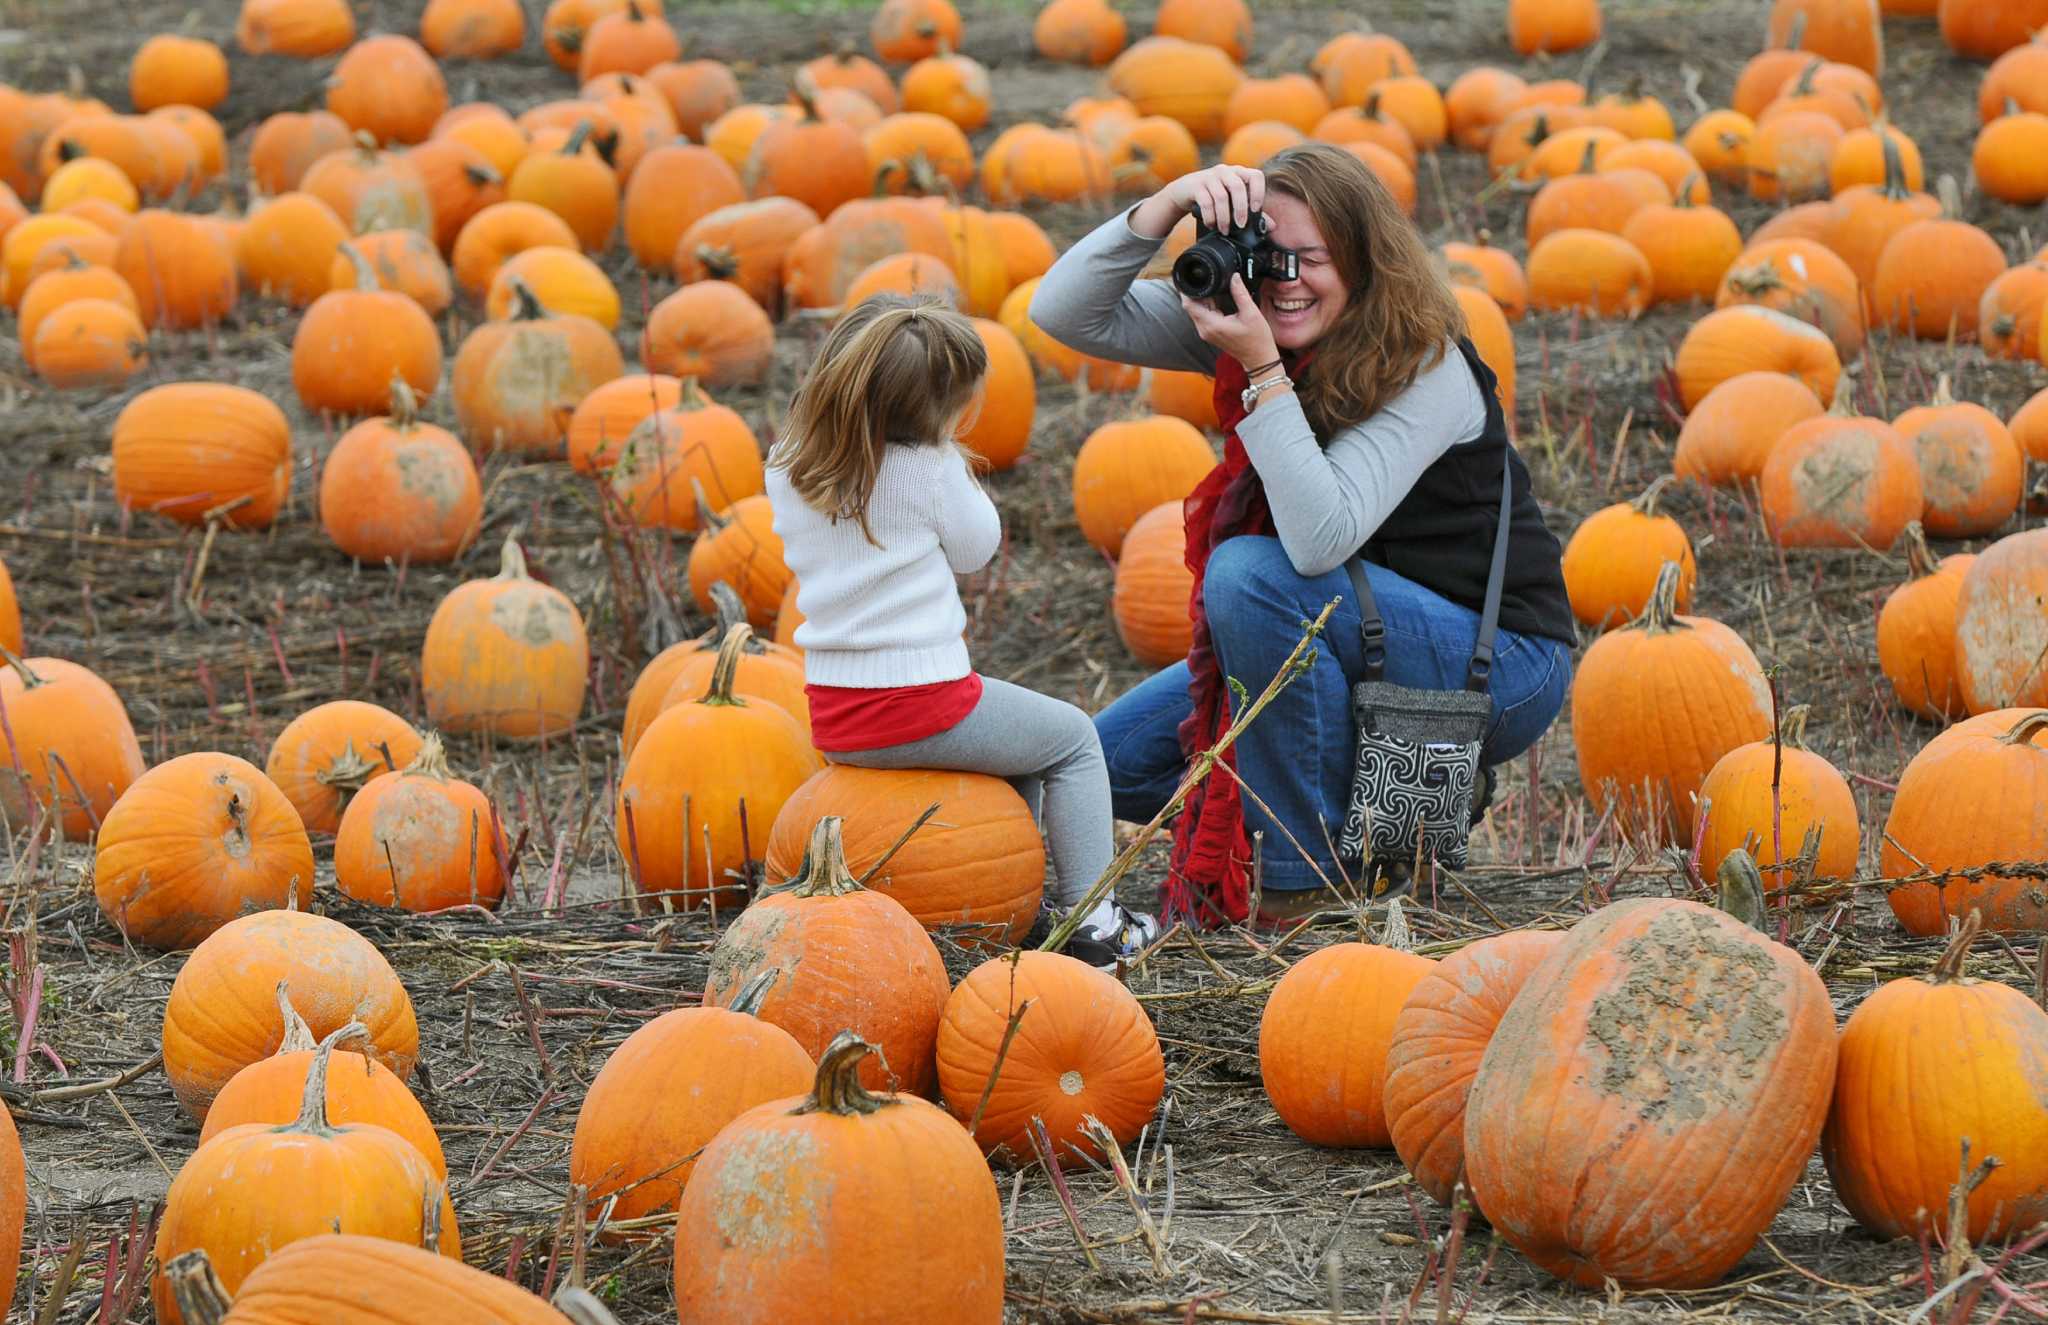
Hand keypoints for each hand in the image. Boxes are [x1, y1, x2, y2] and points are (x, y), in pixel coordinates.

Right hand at [1131, 164, 1265, 237]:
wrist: (1184, 191)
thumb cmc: (1214, 196)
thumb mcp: (1233, 202)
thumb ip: (1252, 212)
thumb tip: (1272, 226)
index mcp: (1239, 173)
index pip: (1256, 175)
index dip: (1258, 192)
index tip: (1256, 210)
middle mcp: (1226, 171)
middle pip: (1237, 187)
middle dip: (1240, 209)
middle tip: (1240, 226)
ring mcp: (1210, 176)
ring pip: (1221, 196)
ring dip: (1224, 217)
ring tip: (1225, 230)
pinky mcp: (1196, 185)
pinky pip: (1206, 201)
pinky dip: (1210, 216)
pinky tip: (1211, 224)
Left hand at [1180, 275, 1278, 366]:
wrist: (1258, 358)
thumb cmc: (1257, 339)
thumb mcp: (1251, 313)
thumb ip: (1240, 293)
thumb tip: (1234, 277)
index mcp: (1212, 324)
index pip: (1189, 305)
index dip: (1186, 291)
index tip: (1190, 279)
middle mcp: (1205, 330)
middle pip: (1191, 307)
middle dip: (1196, 293)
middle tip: (1207, 280)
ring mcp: (1206, 333)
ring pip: (1197, 311)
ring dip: (1202, 299)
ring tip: (1215, 289)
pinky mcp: (1210, 333)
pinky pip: (1203, 316)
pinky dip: (1207, 306)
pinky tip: (1218, 299)